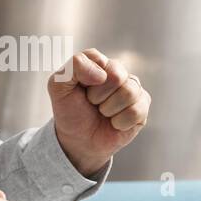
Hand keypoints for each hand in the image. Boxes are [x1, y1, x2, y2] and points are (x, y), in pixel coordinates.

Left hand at [48, 48, 149, 176]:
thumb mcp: (58, 86)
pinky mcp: (142, 107)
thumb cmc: (70, 111)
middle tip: (92, 103)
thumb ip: (73, 67)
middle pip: (116, 76)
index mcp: (98, 63)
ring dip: (109, 109)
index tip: (80, 89)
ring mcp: (133, 89)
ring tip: (103, 113)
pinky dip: (119, 122)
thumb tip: (102, 74)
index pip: (98, 59)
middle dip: (98, 95)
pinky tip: (114, 123)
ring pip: (129, 92)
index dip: (85, 78)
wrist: (77, 141)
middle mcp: (118, 72)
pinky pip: (136, 111)